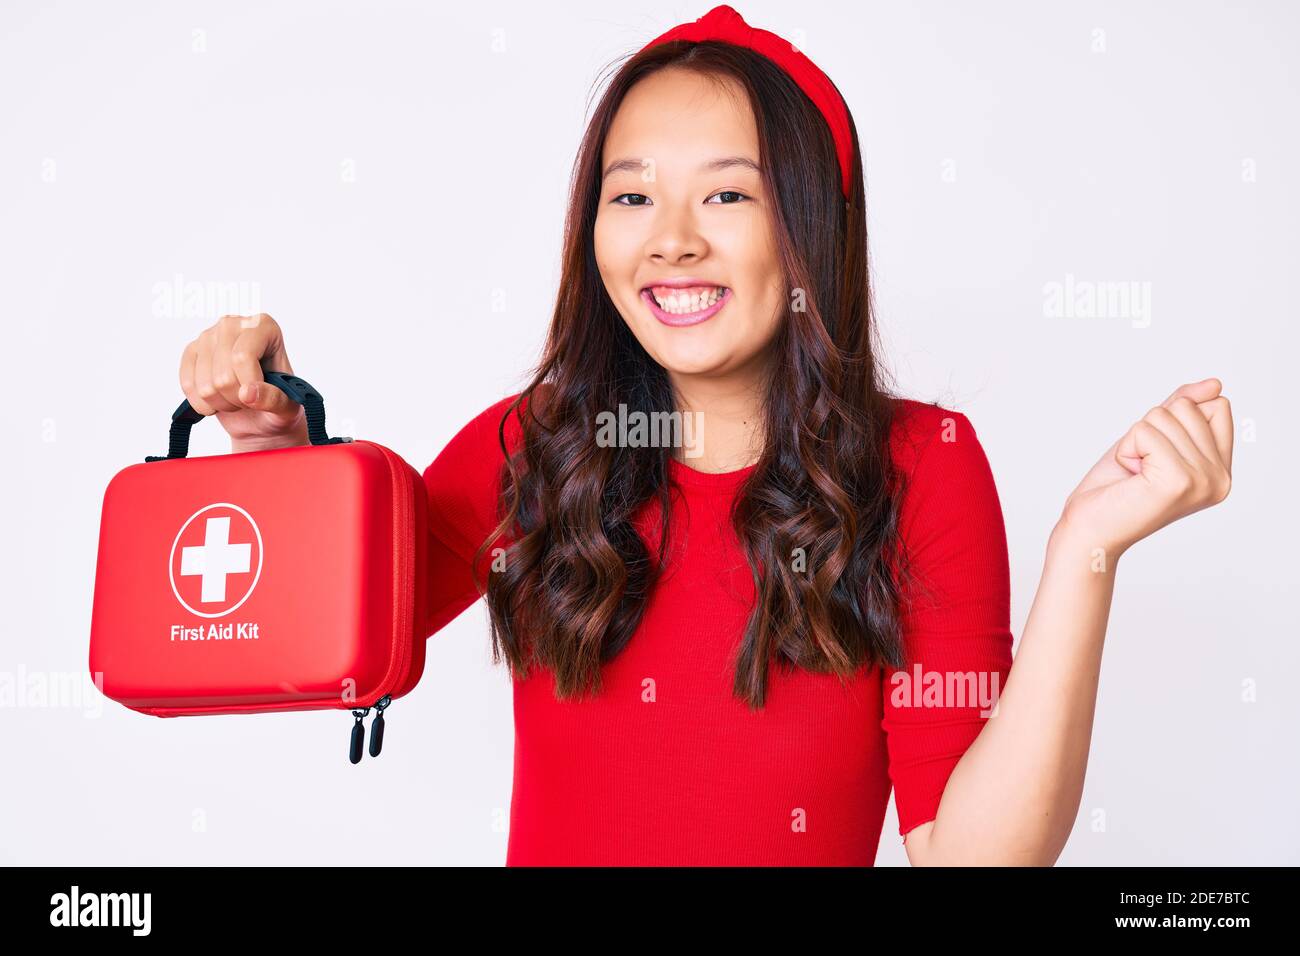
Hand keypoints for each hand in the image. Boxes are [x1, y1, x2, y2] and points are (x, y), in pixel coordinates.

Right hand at [178, 313, 307, 449]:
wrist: (261, 412)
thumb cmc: (278, 401)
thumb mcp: (288, 405)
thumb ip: (275, 399)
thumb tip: (247, 393)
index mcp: (264, 326)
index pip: (243, 356)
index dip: (249, 385)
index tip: (258, 396)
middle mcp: (233, 324)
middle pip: (223, 375)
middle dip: (237, 399)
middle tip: (250, 399)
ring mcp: (208, 336)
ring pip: (205, 385)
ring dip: (221, 403)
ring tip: (236, 398)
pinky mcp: (191, 352)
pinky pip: (188, 385)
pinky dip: (202, 403)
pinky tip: (217, 400)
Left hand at [1059, 378, 1233, 558]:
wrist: (1090, 529)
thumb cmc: (1116, 487)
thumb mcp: (1152, 438)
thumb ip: (1183, 408)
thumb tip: (1214, 383)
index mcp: (1222, 470)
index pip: (1218, 406)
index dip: (1176, 417)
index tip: (1157, 454)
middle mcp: (1221, 478)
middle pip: (1187, 407)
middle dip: (1151, 430)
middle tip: (1141, 467)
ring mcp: (1203, 481)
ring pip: (1164, 415)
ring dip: (1136, 441)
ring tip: (1135, 473)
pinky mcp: (1178, 481)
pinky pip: (1145, 431)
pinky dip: (1127, 449)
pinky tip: (1130, 477)